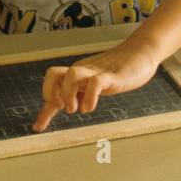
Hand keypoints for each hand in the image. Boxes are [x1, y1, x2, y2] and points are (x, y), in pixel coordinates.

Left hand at [33, 42, 157, 131]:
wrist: (142, 52)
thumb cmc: (121, 68)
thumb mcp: (99, 83)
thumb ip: (86, 92)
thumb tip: (75, 106)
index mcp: (78, 75)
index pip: (53, 86)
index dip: (45, 110)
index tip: (38, 128)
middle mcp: (83, 72)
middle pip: (53, 74)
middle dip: (50, 94)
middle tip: (61, 108)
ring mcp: (97, 72)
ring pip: (71, 75)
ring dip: (68, 95)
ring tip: (76, 109)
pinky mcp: (112, 75)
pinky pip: (95, 82)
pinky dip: (90, 97)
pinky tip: (91, 107)